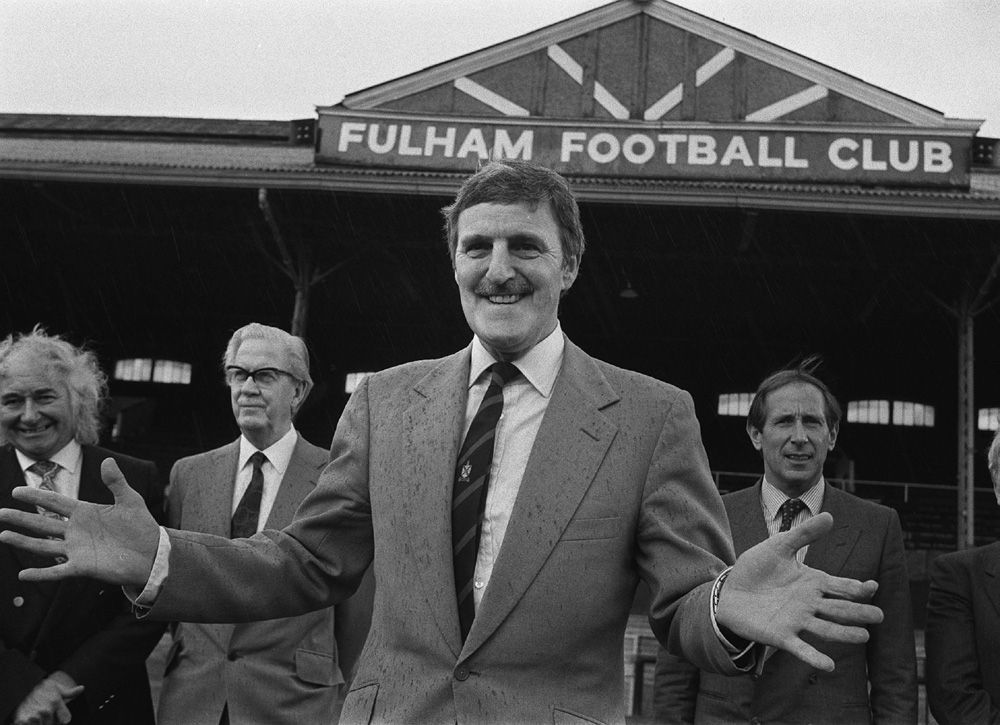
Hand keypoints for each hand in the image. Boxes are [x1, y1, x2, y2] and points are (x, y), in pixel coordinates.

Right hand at [0, 458, 158, 585]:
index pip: (55, 503)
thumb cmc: (141, 526)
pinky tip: (23, 574)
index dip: (36, 497)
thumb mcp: (130, 500)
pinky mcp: (83, 567)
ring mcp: (77, 550)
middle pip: (43, 523)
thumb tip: (107, 460)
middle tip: (0, 513)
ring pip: (44, 546)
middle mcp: (76, 531)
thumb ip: (116, 482)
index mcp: (85, 513)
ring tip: (3, 535)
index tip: (16, 491)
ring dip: (24, 541)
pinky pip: (57, 571)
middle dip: (21, 518)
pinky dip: (41, 573)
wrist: (152, 553)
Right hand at [13, 671, 83, 724]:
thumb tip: (82, 688)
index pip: (66, 720)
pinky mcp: (23, 721)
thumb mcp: (56, 687)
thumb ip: (69, 692)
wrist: (21, 687)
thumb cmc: (40, 688)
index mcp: (56, 702)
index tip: (57, 715)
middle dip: (49, 720)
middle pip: (52, 724)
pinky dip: (29, 724)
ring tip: (35, 714)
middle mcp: (46, 710)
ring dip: (39, 722)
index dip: (62, 719)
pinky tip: (28, 718)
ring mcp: (34, 716)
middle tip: (42, 712)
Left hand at [715, 512, 882, 671]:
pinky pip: (801, 648)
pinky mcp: (781, 636)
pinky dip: (814, 657)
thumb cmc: (756, 569)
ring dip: (845, 634)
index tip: (873, 587)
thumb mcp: (778, 546)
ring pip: (826, 629)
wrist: (728, 591)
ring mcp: (796, 621)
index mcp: (812, 583)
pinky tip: (829, 665)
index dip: (857, 587)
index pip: (841, 586)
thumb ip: (803, 534)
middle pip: (839, 609)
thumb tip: (830, 515)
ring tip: (864, 637)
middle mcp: (809, 604)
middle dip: (859, 612)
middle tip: (880, 616)